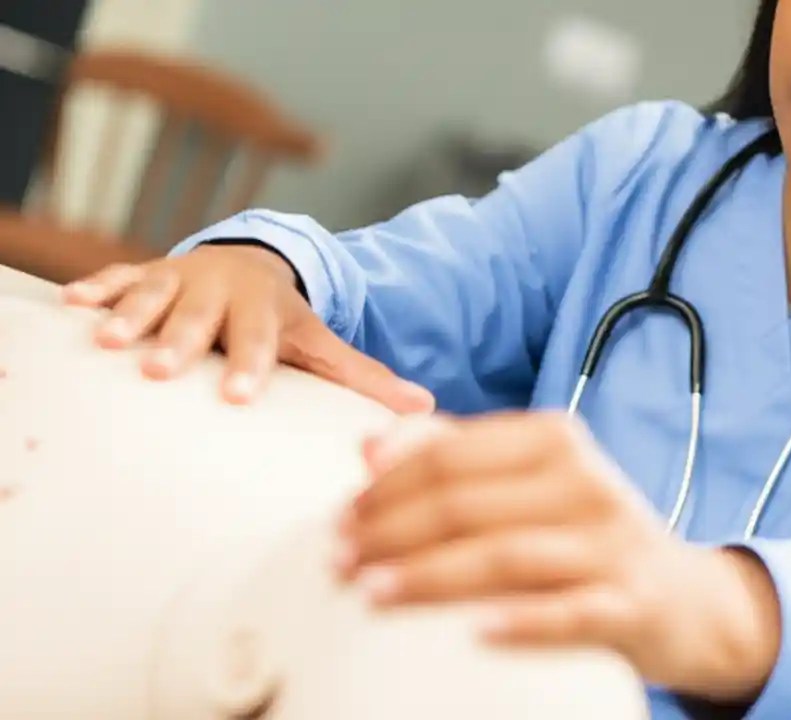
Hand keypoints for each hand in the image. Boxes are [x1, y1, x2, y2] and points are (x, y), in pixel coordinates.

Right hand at [61, 245, 433, 412]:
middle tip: (159, 369)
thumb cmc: (284, 321)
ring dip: (129, 314)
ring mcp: (180, 279)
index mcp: (267, 312)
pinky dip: (95, 289)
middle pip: (200, 318)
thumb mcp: (322, 343)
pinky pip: (116, 277)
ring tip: (105, 339)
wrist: (250, 263)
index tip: (241, 395)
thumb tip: (426, 408)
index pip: (260, 341)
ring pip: (153, 294)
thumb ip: (365, 378)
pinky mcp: (144, 274)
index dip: (250, 365)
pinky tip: (70, 304)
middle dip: (180, 340)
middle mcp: (221, 292)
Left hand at [336, 412, 781, 703]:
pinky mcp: (631, 601)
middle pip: (467, 502)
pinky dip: (522, 620)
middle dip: (390, 531)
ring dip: (429, 575)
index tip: (339, 519)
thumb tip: (369, 446)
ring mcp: (611, 542)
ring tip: (370, 592)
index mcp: (555, 440)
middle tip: (337, 561)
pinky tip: (473, 633)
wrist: (685, 598)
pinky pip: (570, 612)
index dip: (386, 486)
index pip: (450, 454)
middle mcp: (585, 481)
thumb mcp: (532, 482)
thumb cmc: (586, 536)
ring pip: (506, 554)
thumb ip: (456, 456)